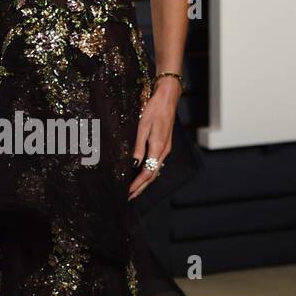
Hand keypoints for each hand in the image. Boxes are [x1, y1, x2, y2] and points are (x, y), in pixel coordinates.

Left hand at [128, 78, 179, 199]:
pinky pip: (157, 163)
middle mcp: (164, 151)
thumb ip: (138, 146)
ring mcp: (165, 148)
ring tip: (135, 190)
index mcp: (158, 147)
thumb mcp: (143, 126)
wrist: (167, 98)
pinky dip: (149, 173)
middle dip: (141, 188)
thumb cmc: (154, 109)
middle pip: (152, 175)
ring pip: (155, 170)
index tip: (128, 192)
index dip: (138, 184)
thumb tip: (134, 164)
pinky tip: (142, 174)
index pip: (148, 172)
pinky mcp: (164, 145)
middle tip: (130, 197)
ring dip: (145, 182)